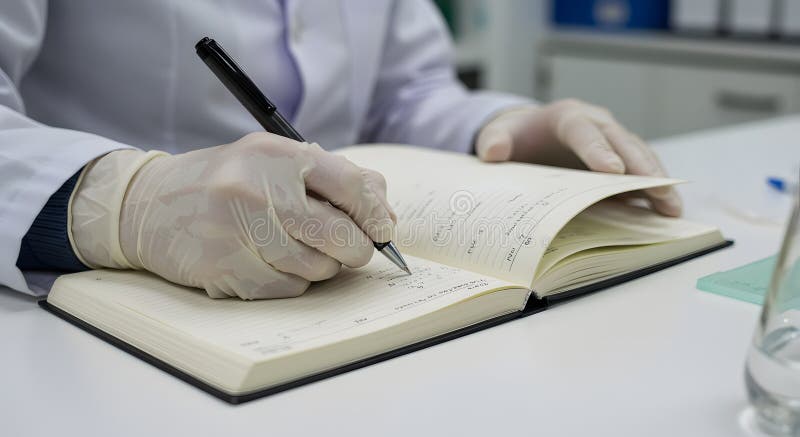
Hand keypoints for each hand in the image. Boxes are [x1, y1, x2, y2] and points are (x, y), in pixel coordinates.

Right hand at [71, 133, 395, 299]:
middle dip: (354, 250)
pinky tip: (268, 264)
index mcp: (276, 154)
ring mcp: (237, 229)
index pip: (352, 185)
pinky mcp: (224, 266)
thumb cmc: (222, 183)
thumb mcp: (270, 161)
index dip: (376, 214)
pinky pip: (284, 288)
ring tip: (299, 252)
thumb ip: (329, 178)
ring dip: (319, 268)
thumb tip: (384, 212)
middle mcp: (257, 187)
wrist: (146, 204)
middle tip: (349, 251)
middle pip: (339, 236)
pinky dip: (287, 282)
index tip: (382, 231)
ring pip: (315, 268)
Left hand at [475, 99, 681, 216]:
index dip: (599, 150)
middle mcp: (597, 124)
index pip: (585, 131)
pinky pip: (641, 174)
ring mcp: (612, 142)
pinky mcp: (620, 160)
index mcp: (567, 117)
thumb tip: (493, 153)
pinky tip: (666, 212)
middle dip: (642, 167)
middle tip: (660, 190)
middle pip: (624, 143)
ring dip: (657, 181)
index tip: (613, 172)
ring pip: (640, 157)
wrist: (528, 134)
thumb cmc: (516, 135)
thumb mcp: (498, 134)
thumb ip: (493, 140)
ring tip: (672, 208)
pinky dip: (653, 191)